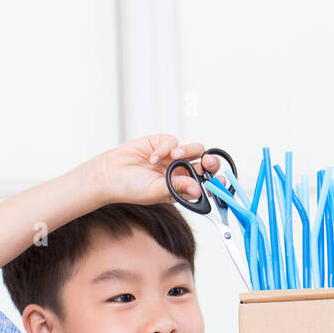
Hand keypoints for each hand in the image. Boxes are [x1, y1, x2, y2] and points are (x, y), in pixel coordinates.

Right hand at [90, 134, 225, 206]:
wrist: (110, 175)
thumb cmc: (132, 189)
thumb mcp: (157, 191)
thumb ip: (178, 188)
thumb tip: (198, 189)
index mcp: (182, 188)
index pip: (205, 184)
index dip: (215, 182)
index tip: (222, 182)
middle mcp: (180, 172)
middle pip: (204, 164)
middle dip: (210, 162)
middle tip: (207, 162)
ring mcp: (172, 157)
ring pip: (193, 150)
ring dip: (188, 151)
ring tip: (175, 157)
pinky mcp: (162, 143)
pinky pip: (173, 141)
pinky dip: (165, 147)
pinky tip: (153, 157)